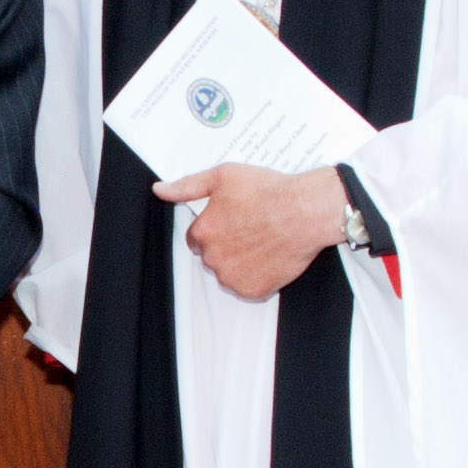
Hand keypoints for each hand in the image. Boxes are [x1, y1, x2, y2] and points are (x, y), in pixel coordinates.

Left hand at [155, 163, 344, 301]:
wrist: (306, 211)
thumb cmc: (271, 192)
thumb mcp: (223, 176)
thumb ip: (187, 186)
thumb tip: (161, 190)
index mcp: (203, 232)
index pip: (196, 238)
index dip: (216, 228)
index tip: (234, 220)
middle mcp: (213, 258)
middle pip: (212, 257)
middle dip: (227, 246)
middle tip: (251, 229)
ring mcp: (233, 277)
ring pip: (229, 273)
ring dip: (240, 263)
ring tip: (262, 242)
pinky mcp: (253, 290)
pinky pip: (248, 288)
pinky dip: (257, 277)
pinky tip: (269, 257)